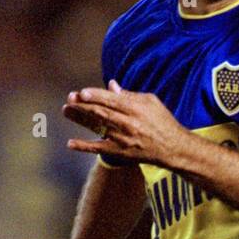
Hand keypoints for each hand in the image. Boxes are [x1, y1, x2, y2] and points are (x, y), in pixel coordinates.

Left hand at [63, 80, 187, 165]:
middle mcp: (128, 124)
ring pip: (97, 128)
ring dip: (80, 119)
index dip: (96, 96)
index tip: (82, 92)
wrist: (173, 148)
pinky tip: (70, 144)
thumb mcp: (150, 102)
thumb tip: (110, 86)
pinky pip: (99, 149)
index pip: (112, 101)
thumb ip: (129, 95)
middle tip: (70, 98)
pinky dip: (84, 147)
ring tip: (66, 110)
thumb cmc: (162, 121)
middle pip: (101, 113)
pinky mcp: (121, 152)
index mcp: (136, 109)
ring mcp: (123, 139)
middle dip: (84, 106)